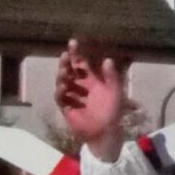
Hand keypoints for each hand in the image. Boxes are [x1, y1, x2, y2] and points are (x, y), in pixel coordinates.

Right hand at [55, 41, 129, 160]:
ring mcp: (71, 95)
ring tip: (66, 72)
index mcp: (90, 78)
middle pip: (68, 69)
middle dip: (66, 62)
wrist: (106, 131)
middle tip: (66, 56)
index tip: (72, 42)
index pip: (80, 62)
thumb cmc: (112, 110)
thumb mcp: (115, 91)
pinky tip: (64, 87)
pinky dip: (60, 91)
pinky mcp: (66, 106)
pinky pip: (60, 97)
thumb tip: (107, 59)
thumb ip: (112, 76)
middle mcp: (79, 84)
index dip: (76, 52)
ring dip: (62, 75)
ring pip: (62, 81)